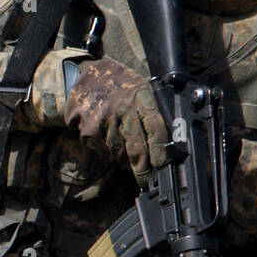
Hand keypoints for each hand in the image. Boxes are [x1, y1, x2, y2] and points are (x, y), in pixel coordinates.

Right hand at [62, 58, 168, 184]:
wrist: (88, 75)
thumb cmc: (122, 86)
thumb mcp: (143, 90)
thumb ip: (154, 113)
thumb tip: (168, 146)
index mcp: (141, 97)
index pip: (155, 129)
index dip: (160, 152)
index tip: (163, 166)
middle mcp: (122, 109)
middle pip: (136, 148)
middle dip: (143, 168)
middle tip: (147, 180)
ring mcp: (103, 120)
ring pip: (120, 153)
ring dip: (126, 158)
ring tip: (128, 152)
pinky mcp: (88, 130)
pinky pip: (105, 151)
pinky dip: (111, 152)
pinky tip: (112, 140)